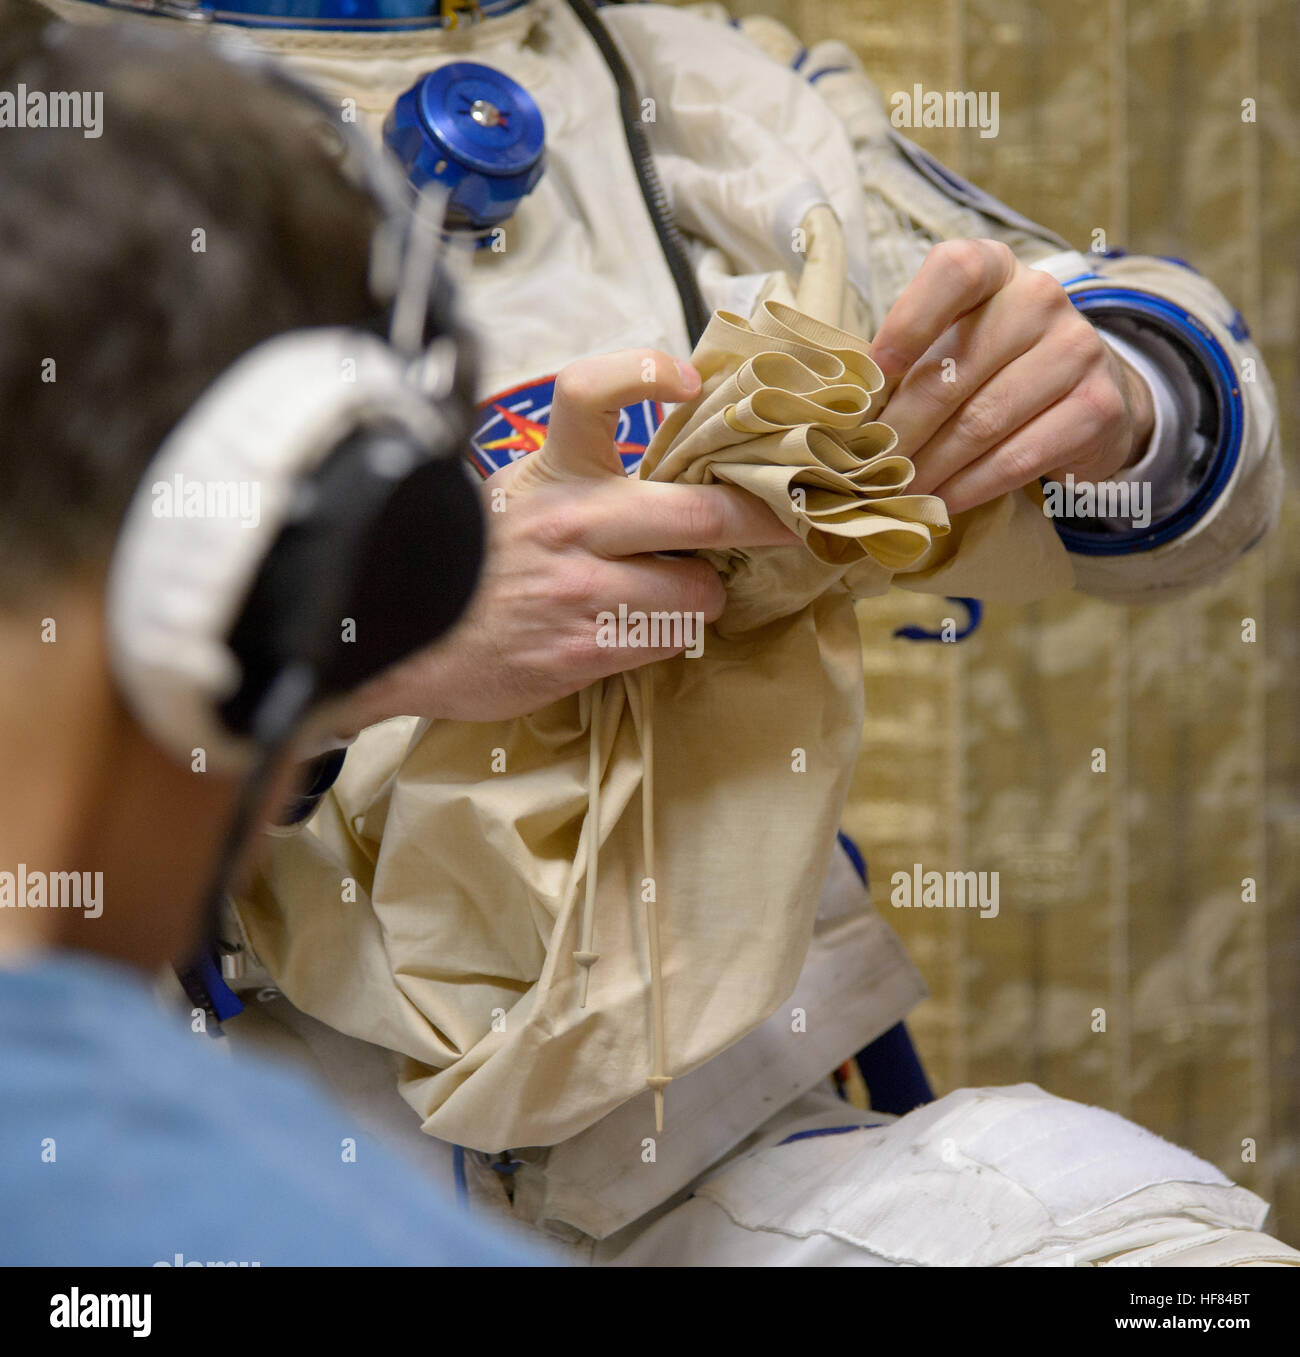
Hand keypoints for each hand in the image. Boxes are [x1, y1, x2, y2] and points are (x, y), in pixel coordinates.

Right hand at [338, 348, 796, 727]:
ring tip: (670, 595)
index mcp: (553, 470)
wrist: (407, 638)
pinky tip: (635, 628)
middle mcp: (573, 522)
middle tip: (780, 524)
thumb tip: (673, 472)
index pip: (594, 391)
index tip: (687, 381)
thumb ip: (587, 477)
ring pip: (700, 593)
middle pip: (701, 515)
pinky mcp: (584, 649)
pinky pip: (669, 640)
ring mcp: (581, 590)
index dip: (646, 371)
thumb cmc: (477, 562)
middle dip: (759, 523)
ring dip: (700, 597)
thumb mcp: (521, 492)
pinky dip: (667, 635)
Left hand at [870, 239, 1154, 513]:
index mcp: (996, 268)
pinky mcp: (1097, 408)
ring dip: (928, 468)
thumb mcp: (953, 343)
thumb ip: (907, 362)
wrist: (1089, 396)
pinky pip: (1016, 459)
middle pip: (952, 372)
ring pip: (980, 423)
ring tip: (895, 493)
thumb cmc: (994, 367)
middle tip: (864, 471)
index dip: (907, 324)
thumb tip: (843, 413)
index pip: (954, 273)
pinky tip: (940, 502)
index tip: (872, 377)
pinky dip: (969, 488)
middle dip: (899, 431)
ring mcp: (1077, 350)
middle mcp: (1041, 298)